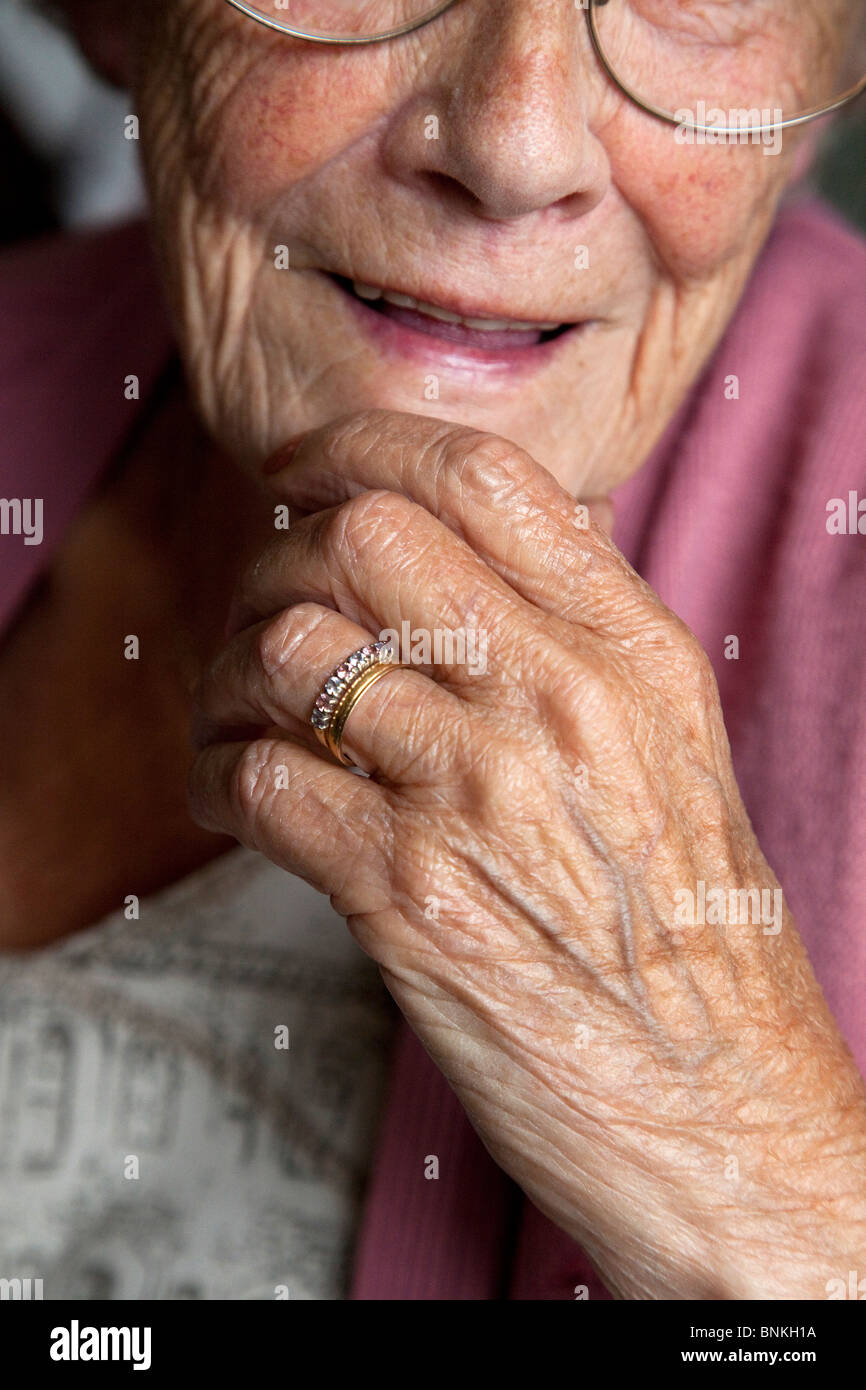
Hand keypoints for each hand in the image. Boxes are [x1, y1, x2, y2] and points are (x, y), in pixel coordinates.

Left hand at [189, 409, 865, 1298]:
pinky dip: (221, 778)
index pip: (481, 474)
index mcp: (634, 651)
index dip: (364, 448)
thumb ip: (576, 637)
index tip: (307, 471)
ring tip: (241, 717)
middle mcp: (559, 701)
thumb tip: (468, 540)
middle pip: (362, 538)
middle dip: (280, 556)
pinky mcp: (411, 898)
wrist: (724, 1110)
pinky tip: (238, 798)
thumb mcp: (671, 751)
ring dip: (232, 677)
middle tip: (268, 608)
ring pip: (291, 650)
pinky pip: (263, 782)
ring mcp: (481, 795)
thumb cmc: (691, 934)